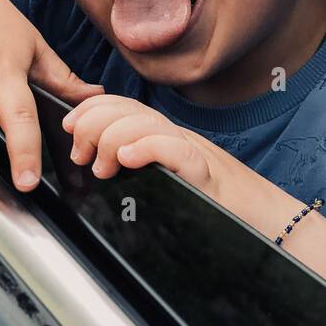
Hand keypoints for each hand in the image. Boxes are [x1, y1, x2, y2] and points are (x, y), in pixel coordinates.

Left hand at [60, 94, 219, 194]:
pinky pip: (174, 148)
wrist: (255, 219)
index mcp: (159, 136)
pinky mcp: (202, 171)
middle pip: (128, 110)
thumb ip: (131, 169)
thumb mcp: (157, 183)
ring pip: (146, 123)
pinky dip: (147, 148)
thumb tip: (91, 166)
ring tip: (102, 166)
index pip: (121, 106)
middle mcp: (173, 136)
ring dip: (113, 138)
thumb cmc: (201, 205)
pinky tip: (128, 159)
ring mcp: (190, 150)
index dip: (91, 108)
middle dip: (94, 124)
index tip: (69, 125)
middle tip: (81, 155)